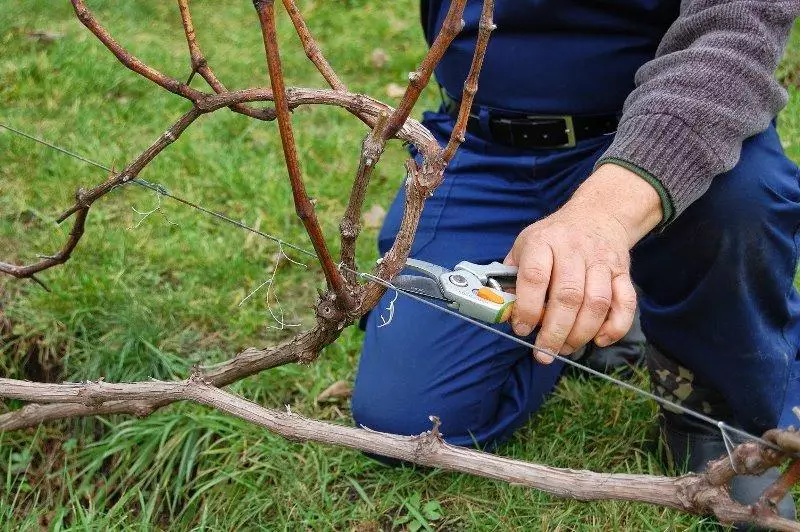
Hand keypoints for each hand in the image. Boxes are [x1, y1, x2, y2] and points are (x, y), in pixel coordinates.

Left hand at [504, 164, 662, 363]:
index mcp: (544, 242)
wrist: (596, 215)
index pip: (535, 277)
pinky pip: (626, 303)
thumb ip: (512, 276)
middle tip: (544, 352)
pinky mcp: (623, 272)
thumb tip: (503, 311)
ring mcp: (601, 261)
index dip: (527, 308)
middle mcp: (574, 250)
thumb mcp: (524, 245)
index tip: (522, 329)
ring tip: (566, 348)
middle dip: (555, 331)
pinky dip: (616, 327)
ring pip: (597, 303)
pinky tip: (599, 340)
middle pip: (568, 296)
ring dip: (581, 333)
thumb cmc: (553, 238)